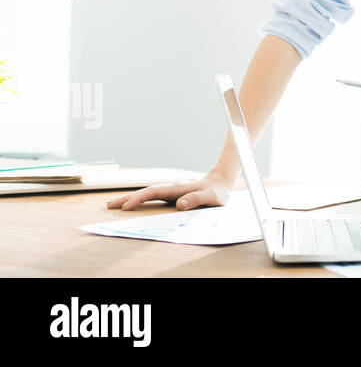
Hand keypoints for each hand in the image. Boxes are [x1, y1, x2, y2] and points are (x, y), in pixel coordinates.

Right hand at [105, 170, 232, 211]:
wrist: (221, 183)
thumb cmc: (218, 192)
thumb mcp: (212, 197)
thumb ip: (197, 199)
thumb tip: (179, 204)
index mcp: (179, 188)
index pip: (155, 192)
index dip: (140, 198)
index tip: (127, 206)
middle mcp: (172, 188)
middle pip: (146, 192)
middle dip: (127, 198)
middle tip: (109, 206)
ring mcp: (170, 191)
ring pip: (147, 194)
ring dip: (130, 198)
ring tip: (113, 205)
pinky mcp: (171, 195)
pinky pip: (152, 197)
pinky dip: (139, 200)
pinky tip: (131, 204)